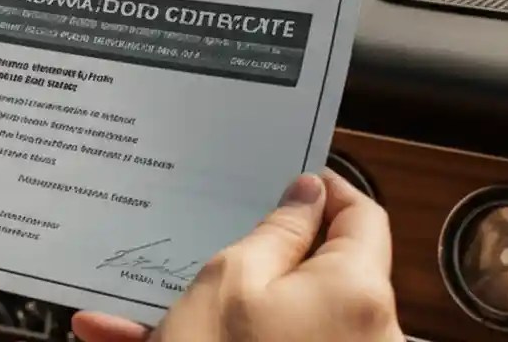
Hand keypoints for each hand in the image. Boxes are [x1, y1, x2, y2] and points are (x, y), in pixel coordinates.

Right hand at [72, 172, 403, 341]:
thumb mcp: (228, 281)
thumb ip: (277, 230)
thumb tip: (311, 194)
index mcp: (361, 291)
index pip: (361, 214)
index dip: (322, 192)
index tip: (287, 180)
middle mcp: (376, 336)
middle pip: (321, 274)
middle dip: (255, 261)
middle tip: (200, 249)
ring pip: (283, 325)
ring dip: (218, 316)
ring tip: (131, 318)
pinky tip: (134, 341)